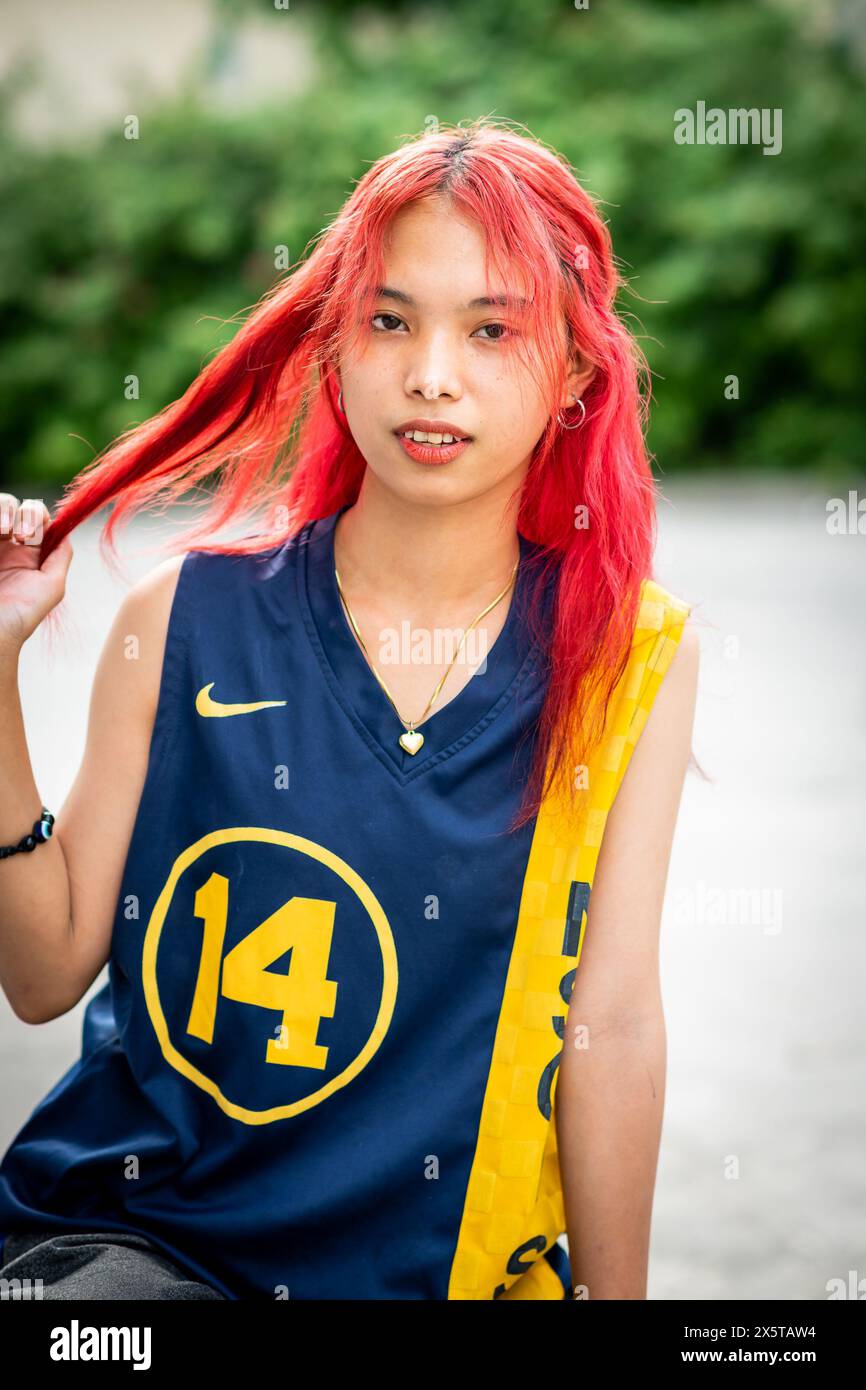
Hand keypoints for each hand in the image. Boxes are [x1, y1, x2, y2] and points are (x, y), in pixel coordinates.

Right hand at [0, 495, 72, 651]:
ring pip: (2, 504)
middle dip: (24, 513)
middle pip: (18, 507)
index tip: (33, 534)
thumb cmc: (22, 612)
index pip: (38, 518)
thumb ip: (61, 556)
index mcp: (31, 552)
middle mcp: (9, 543)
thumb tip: (68, 531)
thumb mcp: (52, 585)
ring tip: (4, 531)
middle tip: (22, 536)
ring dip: (5, 509)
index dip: (38, 516)